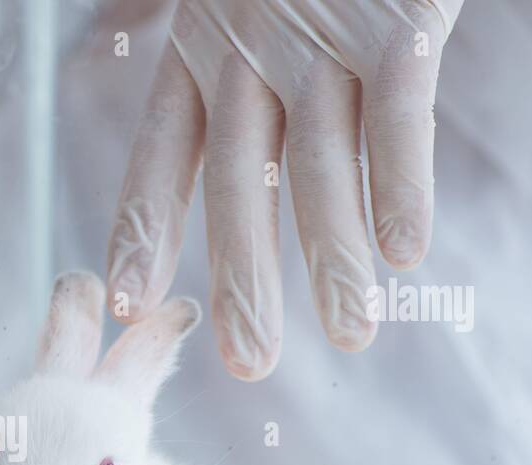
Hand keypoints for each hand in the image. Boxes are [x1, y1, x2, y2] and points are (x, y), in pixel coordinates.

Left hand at [106, 0, 463, 379]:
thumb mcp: (230, 6)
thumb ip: (211, 78)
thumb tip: (195, 152)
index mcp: (199, 54)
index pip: (161, 158)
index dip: (144, 231)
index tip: (126, 304)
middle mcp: (248, 53)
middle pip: (241, 181)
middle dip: (244, 277)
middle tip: (249, 361)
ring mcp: (319, 38)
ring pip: (319, 162)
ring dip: (333, 255)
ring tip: (348, 333)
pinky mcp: (395, 22)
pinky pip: (397, 112)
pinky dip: (402, 180)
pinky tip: (404, 251)